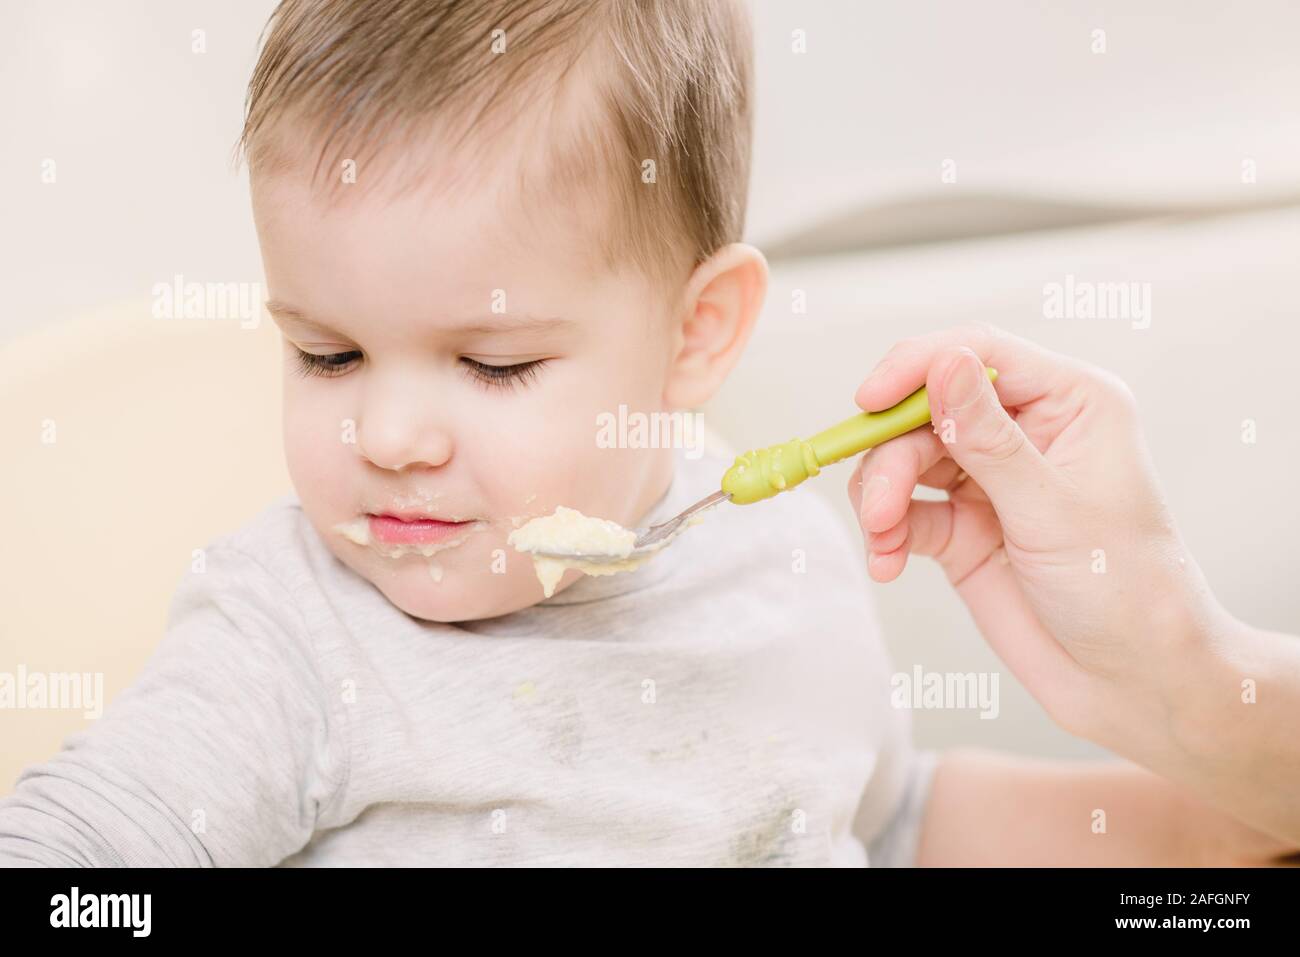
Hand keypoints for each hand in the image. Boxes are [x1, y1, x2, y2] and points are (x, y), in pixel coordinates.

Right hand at [846, 323, 1223, 740]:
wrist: (1130, 682)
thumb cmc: (1126, 589)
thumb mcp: (1052, 508)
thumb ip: (988, 437)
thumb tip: (943, 362)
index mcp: (1069, 404)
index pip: (980, 353)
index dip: (918, 366)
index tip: (869, 399)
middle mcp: (1025, 432)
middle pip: (927, 409)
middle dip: (891, 456)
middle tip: (875, 508)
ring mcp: (989, 480)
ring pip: (904, 459)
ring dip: (881, 498)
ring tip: (884, 542)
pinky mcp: (961, 527)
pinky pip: (903, 512)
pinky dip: (885, 533)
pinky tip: (887, 563)